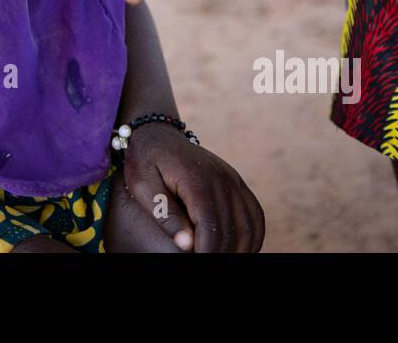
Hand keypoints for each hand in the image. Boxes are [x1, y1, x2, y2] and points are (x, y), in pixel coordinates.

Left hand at [117, 122, 264, 251]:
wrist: (158, 133)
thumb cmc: (145, 161)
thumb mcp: (142, 185)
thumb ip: (164, 214)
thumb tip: (187, 245)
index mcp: (197, 180)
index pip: (211, 225)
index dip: (208, 252)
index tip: (198, 264)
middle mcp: (222, 179)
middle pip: (232, 228)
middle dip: (222, 253)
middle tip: (207, 264)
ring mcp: (233, 179)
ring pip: (250, 223)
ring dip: (242, 248)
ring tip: (225, 260)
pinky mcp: (237, 182)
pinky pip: (255, 213)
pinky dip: (253, 235)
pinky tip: (241, 250)